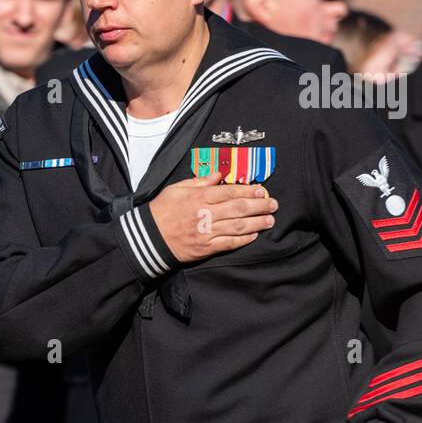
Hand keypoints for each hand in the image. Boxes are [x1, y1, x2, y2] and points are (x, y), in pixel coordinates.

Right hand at [148, 172, 277, 262]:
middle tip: (273, 204)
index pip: (230, 192)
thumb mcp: (176, 189)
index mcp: (199, 197)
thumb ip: (199, 181)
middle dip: (259, 206)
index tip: (262, 190)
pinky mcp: (205, 248)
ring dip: (257, 223)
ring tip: (270, 220)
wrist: (147, 238)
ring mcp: (206, 232)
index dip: (249, 190)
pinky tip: (253, 236)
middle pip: (239, 208)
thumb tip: (218, 174)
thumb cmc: (161, 211)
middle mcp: (205, 214)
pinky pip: (228, 243)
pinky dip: (243, 240)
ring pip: (238, 226)